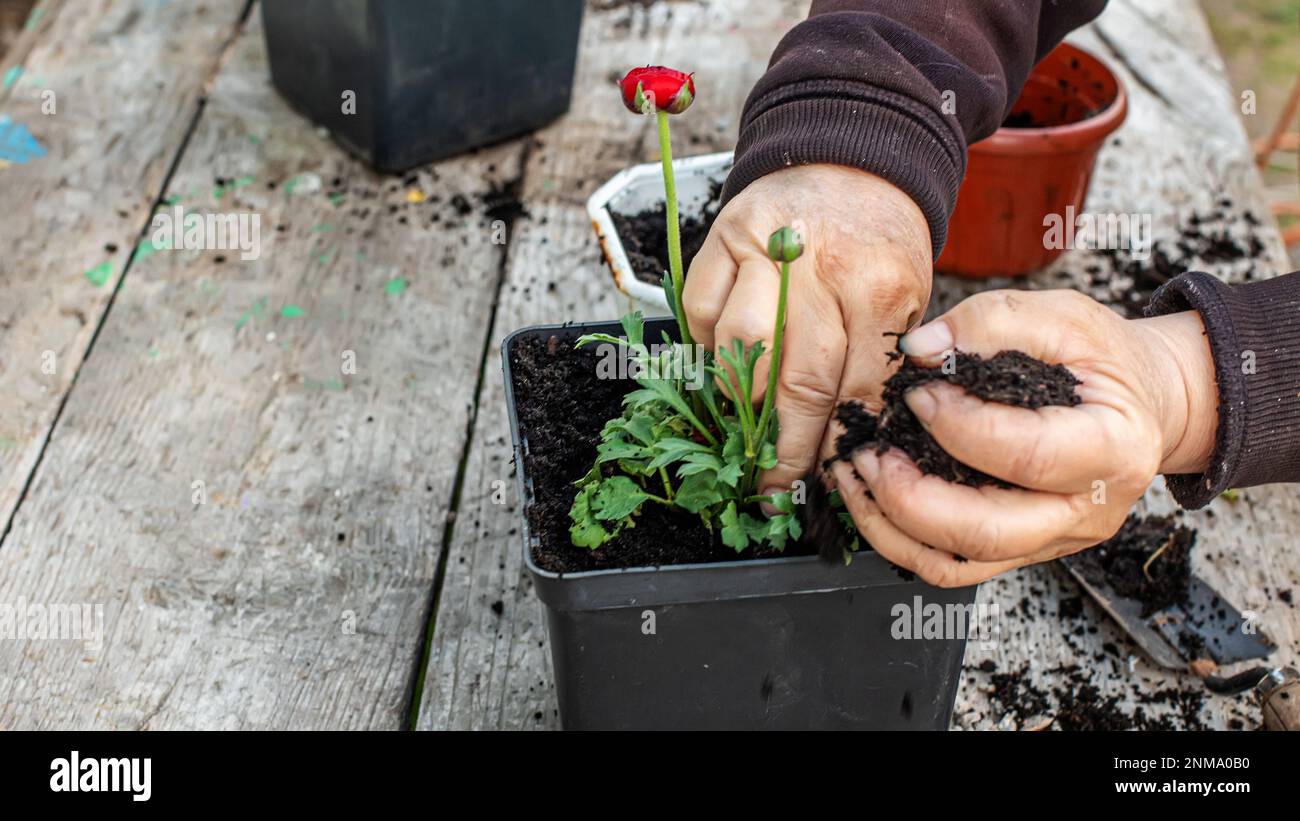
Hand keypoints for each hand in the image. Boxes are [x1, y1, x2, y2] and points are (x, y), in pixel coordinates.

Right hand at [684, 165, 932, 498]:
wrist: (854, 156)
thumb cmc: (881, 239)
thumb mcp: (911, 296)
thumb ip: (884, 361)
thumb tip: (856, 440)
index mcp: (881, 287)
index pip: (856, 390)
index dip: (838, 447)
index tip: (826, 485)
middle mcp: (822, 268)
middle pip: (796, 381)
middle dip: (784, 447)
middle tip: (775, 488)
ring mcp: (765, 250)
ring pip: (739, 348)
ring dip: (740, 398)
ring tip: (747, 425)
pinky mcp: (723, 237)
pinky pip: (700, 310)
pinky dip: (706, 345)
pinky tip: (725, 360)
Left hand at [832, 289, 1218, 586]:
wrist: (1139, 401)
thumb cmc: (1102, 359)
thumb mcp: (1062, 317)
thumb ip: (990, 323)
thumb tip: (919, 350)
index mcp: (1113, 450)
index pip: (1026, 455)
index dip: (958, 427)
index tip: (916, 394)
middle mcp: (1087, 511)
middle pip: (985, 532)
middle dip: (909, 495)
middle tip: (869, 451)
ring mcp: (1052, 540)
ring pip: (958, 563)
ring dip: (891, 524)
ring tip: (857, 473)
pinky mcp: (1020, 550)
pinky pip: (950, 567)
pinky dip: (900, 539)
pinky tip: (872, 496)